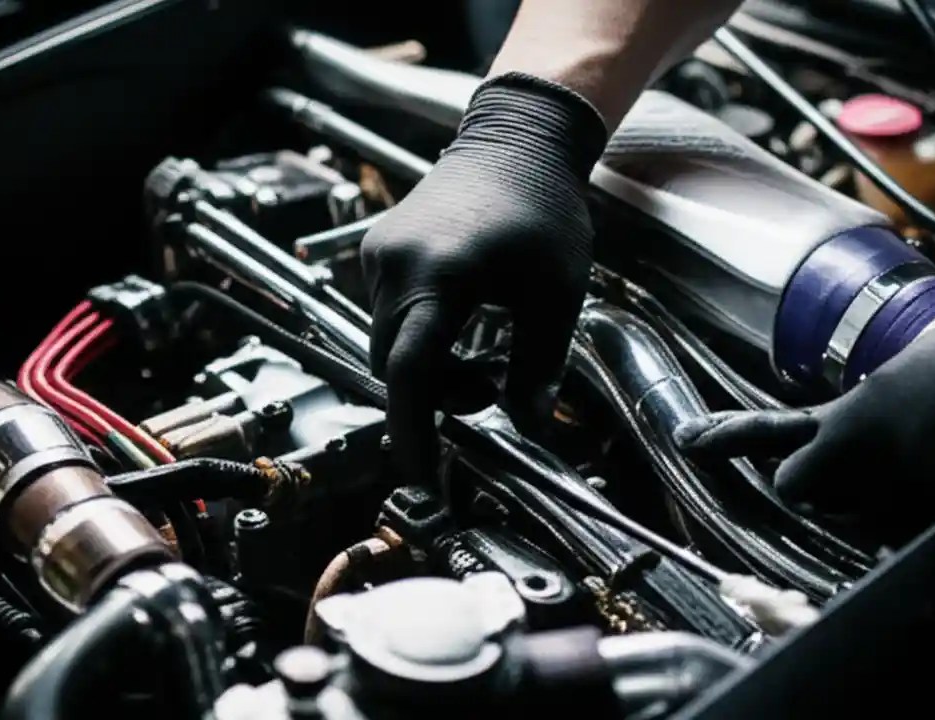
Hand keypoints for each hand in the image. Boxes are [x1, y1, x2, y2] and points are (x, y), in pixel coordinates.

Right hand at [362, 73, 606, 482]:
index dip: (413, 431)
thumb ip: (538, 369)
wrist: (516, 140)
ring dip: (426, 370)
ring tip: (479, 364)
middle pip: (395, 364)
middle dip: (433, 398)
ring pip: (387, 343)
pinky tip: (459, 329)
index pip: (411, 371)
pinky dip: (417, 339)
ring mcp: (380, 255)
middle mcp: (396, 264)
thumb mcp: (556, 296)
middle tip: (482, 401)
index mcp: (440, 274)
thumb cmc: (544, 208)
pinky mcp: (377, 251)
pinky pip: (387, 315)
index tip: (421, 475)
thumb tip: (530, 429)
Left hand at [674, 300, 934, 521]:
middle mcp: (865, 463)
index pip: (772, 431)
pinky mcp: (933, 523)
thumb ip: (867, 402)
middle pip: (799, 491)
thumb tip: (853, 420)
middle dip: (812, 482)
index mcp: (852, 417)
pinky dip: (911, 509)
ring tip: (920, 453)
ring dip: (867, 498)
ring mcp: (899, 499)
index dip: (725, 437)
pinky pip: (899, 529)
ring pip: (853, 517)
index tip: (685, 440)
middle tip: (848, 459)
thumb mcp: (908, 369)